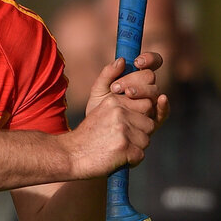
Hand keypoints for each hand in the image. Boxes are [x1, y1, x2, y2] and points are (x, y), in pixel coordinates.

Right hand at [66, 53, 169, 177]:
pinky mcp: (125, 148)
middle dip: (140, 132)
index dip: (139, 117)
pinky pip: (140, 155)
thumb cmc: (87, 132)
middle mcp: (119, 112)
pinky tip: (116, 157)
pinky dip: (131, 160)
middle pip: (150, 122)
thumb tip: (123, 60)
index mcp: (114, 100)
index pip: (147, 104)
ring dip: (135, 147)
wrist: (70, 155)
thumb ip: (108, 79)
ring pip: (147, 139)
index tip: (122, 125)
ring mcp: (123, 130)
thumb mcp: (97, 101)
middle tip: (120, 137)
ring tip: (116, 147)